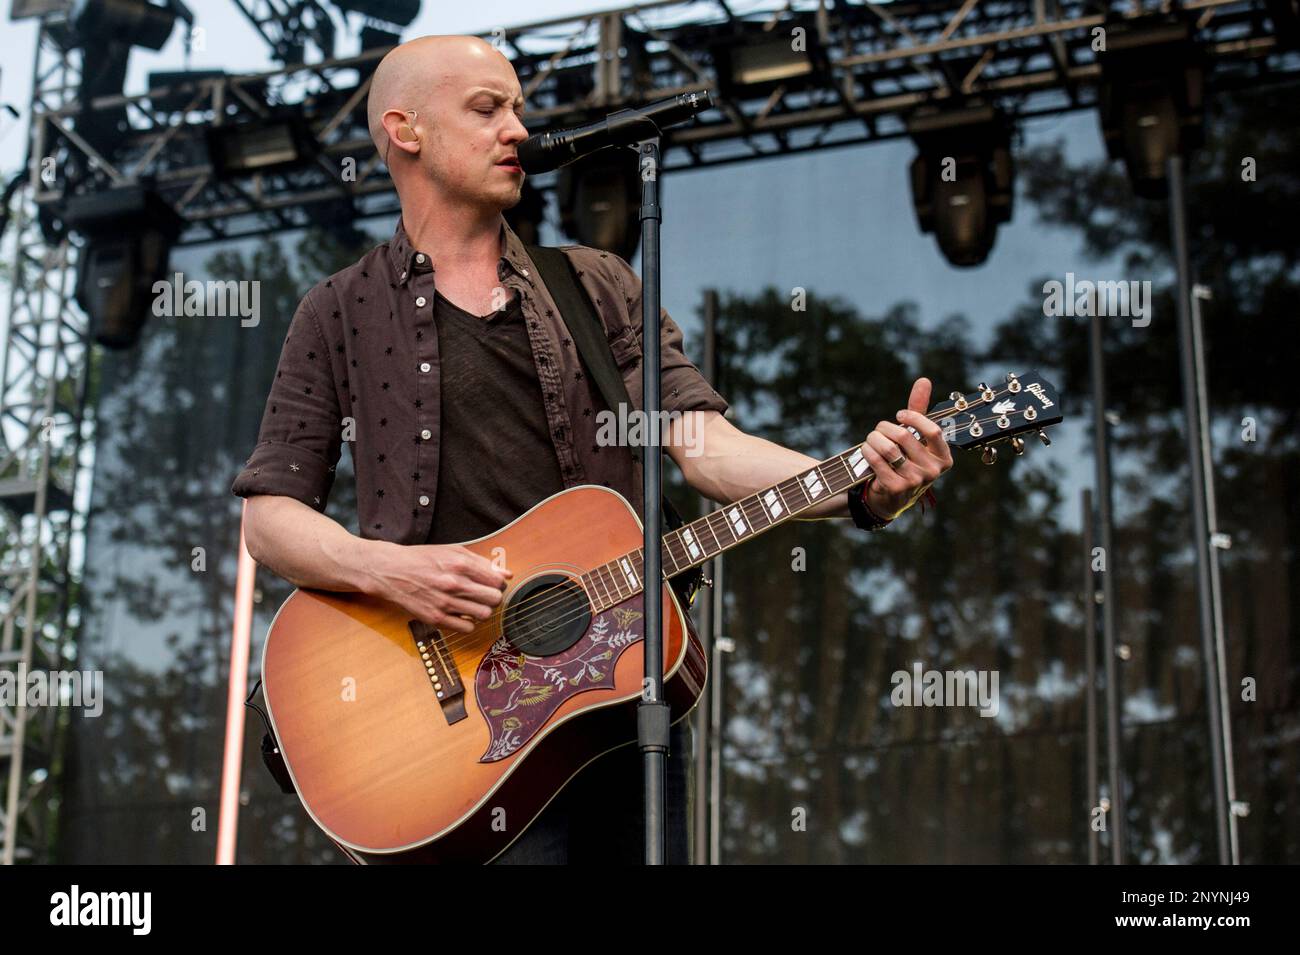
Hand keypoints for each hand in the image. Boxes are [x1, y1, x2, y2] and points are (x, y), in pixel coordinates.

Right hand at [367, 542, 511, 632]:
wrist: (391, 571)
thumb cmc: (423, 559)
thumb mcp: (453, 552)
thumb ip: (482, 563)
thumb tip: (507, 574)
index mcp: (460, 564)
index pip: (497, 580)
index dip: (498, 582)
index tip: (491, 583)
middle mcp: (454, 584)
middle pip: (494, 599)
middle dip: (493, 597)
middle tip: (485, 594)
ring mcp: (445, 603)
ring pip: (484, 614)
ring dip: (483, 610)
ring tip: (474, 605)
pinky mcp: (435, 618)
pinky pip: (467, 628)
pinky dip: (469, 623)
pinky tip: (462, 614)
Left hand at [858, 377, 953, 519]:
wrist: (890, 498)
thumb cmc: (905, 460)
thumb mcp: (915, 437)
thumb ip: (919, 410)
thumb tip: (923, 380)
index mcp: (944, 458)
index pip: (932, 430)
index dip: (912, 418)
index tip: (899, 415)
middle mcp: (933, 472)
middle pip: (905, 437)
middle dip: (885, 428)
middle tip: (878, 429)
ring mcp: (915, 482)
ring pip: (889, 449)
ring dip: (874, 439)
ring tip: (871, 439)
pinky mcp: (896, 489)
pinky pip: (877, 461)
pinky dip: (867, 451)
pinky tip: (866, 450)